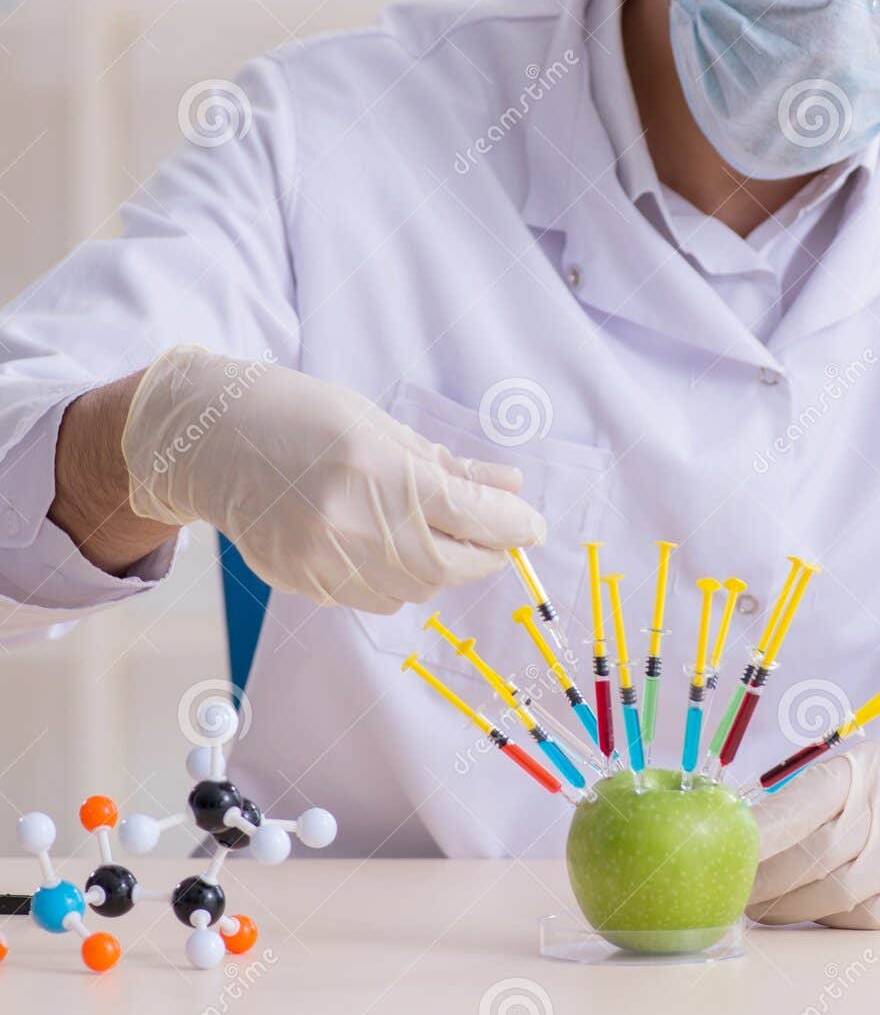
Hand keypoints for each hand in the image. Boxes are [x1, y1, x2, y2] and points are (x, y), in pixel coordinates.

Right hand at [121, 345, 544, 612]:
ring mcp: (323, 561)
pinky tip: (392, 547)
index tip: (532, 524)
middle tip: (498, 537)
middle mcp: (349, 522)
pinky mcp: (305, 584)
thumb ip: (449, 465)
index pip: (469, 515)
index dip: (512, 524)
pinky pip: (376, 598)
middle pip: (449, 565)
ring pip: (416, 589)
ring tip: (438, 533)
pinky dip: (401, 579)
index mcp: (375, 470)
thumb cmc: (300, 416)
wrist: (212, 442)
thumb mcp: (381, 425)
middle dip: (485, 554)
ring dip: (442, 567)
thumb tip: (510, 488)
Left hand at [746, 739, 879, 928]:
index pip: (804, 803)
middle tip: (735, 891)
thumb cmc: (874, 800)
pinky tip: (812, 910)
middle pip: (820, 854)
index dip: (763, 834)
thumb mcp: (843, 781)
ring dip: (793, 906)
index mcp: (863, 767)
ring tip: (763, 906)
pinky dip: (831, 918)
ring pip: (842, 893)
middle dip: (769, 879)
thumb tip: (732, 841)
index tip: (726, 853)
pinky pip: (868, 917)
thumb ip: (796, 807)